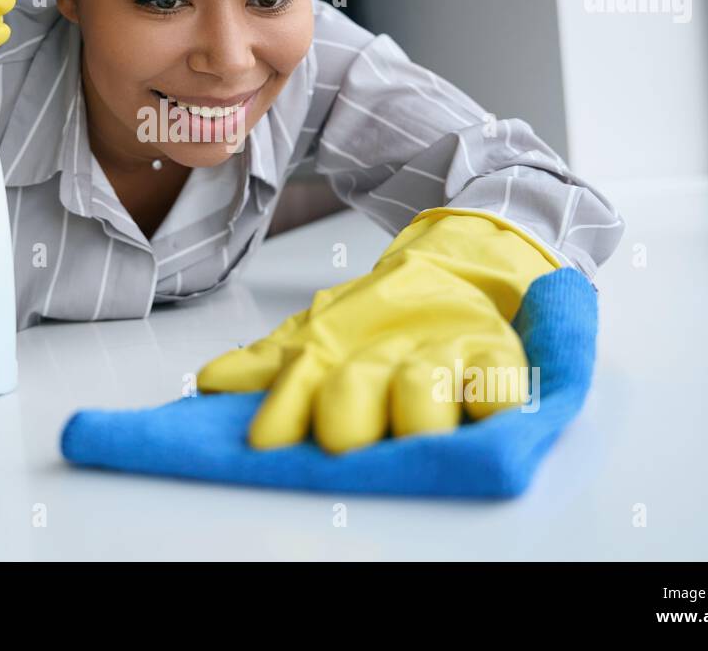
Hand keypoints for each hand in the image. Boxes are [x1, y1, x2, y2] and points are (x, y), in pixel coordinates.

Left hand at [196, 209, 558, 452]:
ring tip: (419, 426)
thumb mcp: (319, 336)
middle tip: (346, 436)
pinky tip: (483, 405)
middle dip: (346, 419)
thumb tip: (210, 381)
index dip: (282, 414)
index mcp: (334, 354)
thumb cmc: (381, 318)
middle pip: (351, 397)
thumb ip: (267, 363)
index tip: (267, 440)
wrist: (457, 267)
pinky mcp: (496, 355)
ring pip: (418, 393)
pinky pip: (497, 385)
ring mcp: (440, 356)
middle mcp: (383, 357)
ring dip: (416, 412)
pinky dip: (492, 398)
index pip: (297, 386)